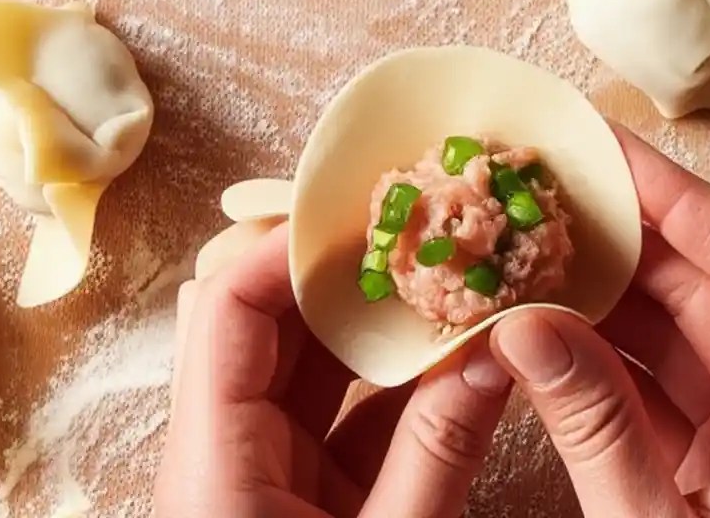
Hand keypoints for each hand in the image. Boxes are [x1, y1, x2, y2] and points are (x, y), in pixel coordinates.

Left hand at [154, 223, 513, 517]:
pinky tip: (448, 362)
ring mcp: (261, 472)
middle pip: (263, 327)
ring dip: (371, 328)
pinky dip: (392, 387)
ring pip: (307, 369)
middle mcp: (223, 453)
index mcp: (213, 462)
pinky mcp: (298, 496)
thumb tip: (496, 354)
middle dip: (339, 277)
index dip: (285, 251)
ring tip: (435, 284)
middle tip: (408, 237)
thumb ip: (437, 453)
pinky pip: (342, 419)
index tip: (360, 219)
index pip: (226, 313)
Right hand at [488, 125, 709, 516]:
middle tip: (549, 192)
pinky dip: (605, 353)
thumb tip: (526, 329)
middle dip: (629, 234)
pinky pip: (665, 381)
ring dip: (609, 292)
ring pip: (686, 330)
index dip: (685, 197)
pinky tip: (548, 330)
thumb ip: (597, 436)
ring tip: (532, 252)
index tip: (608, 152)